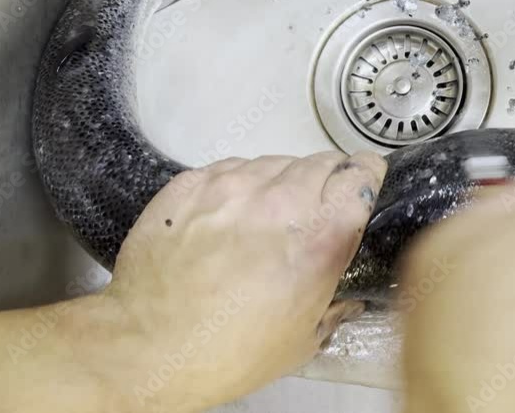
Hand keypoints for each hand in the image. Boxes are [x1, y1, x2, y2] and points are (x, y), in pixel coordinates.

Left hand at [106, 151, 386, 410]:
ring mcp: (230, 187)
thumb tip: (348, 300)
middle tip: (310, 211)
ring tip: (263, 218)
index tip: (362, 182)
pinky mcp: (189, 185)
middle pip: (319, 162)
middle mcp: (279, 201)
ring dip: (279, 182)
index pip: (360, 172)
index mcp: (319, 237)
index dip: (365, 175)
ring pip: (272, 162)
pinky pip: (228, 168)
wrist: (149, 349)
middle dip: (324, 180)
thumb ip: (335, 307)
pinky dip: (236, 186)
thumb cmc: (229, 352)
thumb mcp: (303, 339)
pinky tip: (227, 217)